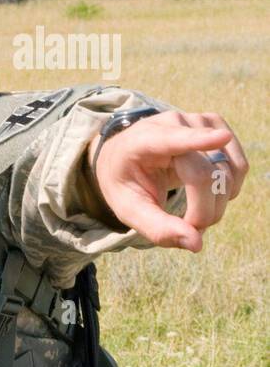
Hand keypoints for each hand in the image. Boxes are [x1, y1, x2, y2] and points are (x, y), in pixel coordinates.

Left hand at [91, 110, 246, 251]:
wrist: (127, 155)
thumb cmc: (127, 184)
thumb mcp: (130, 209)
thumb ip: (157, 228)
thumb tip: (197, 244)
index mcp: (140, 142)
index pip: (170, 140)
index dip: (197, 139)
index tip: (219, 137)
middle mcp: (172, 124)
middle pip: (204, 175)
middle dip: (203, 212)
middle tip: (189, 228)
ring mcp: (198, 122)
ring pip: (228, 172)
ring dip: (218, 203)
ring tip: (194, 210)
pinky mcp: (217, 125)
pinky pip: (238, 166)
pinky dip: (228, 189)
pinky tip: (207, 193)